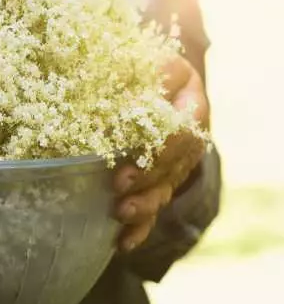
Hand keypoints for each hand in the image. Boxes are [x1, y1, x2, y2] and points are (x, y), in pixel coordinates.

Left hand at [113, 55, 208, 251]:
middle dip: (148, 178)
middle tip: (119, 186)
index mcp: (189, 100)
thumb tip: (115, 97)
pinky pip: (154, 206)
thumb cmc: (134, 63)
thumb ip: (130, 76)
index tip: (130, 159)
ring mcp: (175, 159)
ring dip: (145, 205)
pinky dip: (139, 226)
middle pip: (176, 164)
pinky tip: (123, 242)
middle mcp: (188, 133)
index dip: (159, 149)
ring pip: (167, 189)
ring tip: (120, 213)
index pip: (183, 131)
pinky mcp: (159, 178)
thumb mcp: (136, 61)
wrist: (138, 74)